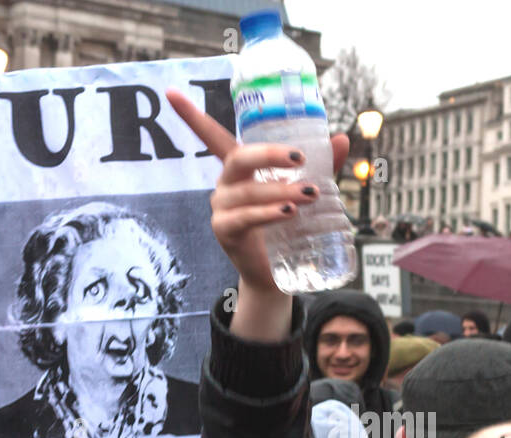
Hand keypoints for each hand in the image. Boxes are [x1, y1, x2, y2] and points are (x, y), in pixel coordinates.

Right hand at [164, 89, 348, 292]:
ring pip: (248, 191)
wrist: (276, 273)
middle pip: (238, 157)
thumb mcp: (303, 190)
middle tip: (300, 158)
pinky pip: (246, 218)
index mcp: (239, 168)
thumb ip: (322, 166)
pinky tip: (288, 212)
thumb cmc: (286, 225)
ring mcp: (222, 207)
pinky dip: (268, 213)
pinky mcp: (225, 231)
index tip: (169, 91)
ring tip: (310, 194)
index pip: (212, 136)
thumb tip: (341, 139)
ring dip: (280, 190)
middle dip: (269, 154)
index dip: (191, 116)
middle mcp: (226, 183)